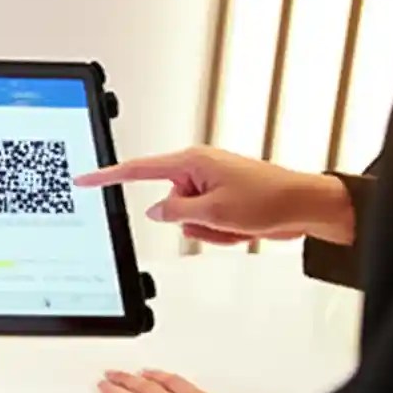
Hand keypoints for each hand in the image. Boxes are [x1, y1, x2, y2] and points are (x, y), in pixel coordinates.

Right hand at [73, 146, 354, 246]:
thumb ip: (175, 212)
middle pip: (168, 205)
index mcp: (191, 162)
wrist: (307, 206)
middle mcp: (197, 170)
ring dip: (209, 229)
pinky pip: (205, 223)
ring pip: (186, 219)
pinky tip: (242, 225)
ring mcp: (210, 185)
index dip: (107, 176)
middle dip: (190, 220)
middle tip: (221, 219)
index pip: (137, 169)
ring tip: (237, 221)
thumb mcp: (214, 212)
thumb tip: (155, 212)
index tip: (85, 179)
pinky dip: (220, 231)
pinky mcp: (222, 199)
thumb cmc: (270, 198)